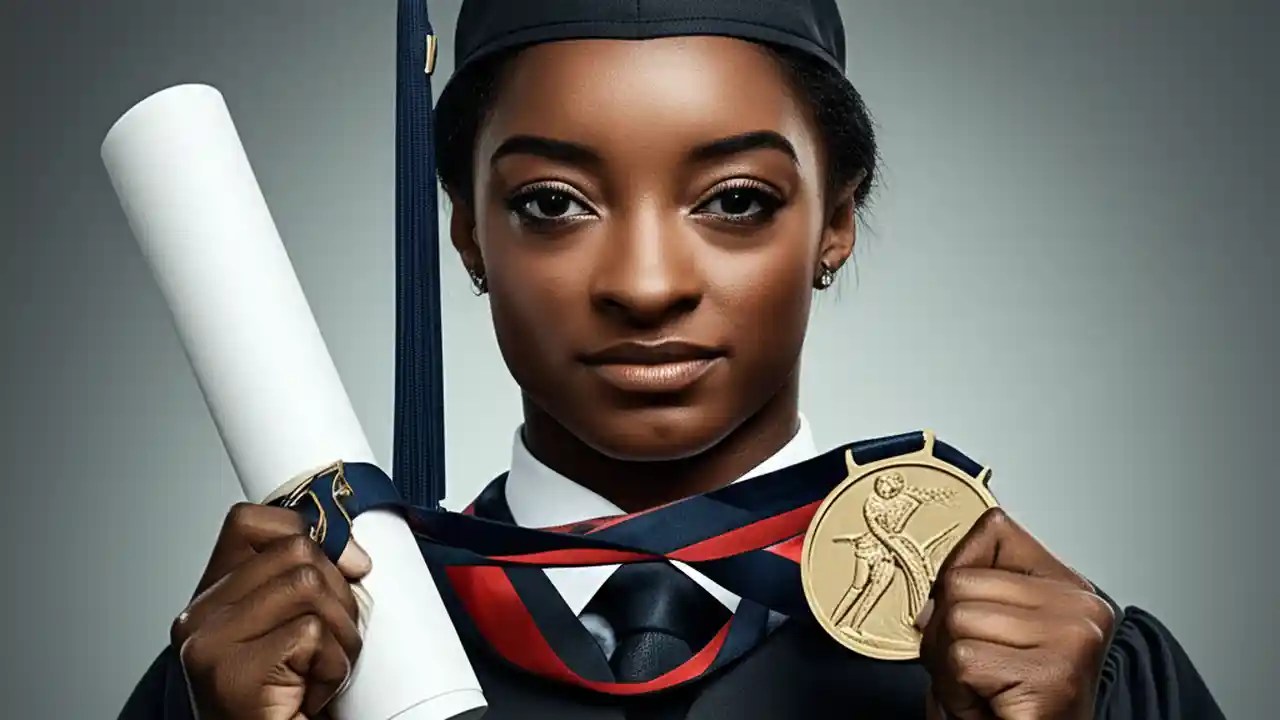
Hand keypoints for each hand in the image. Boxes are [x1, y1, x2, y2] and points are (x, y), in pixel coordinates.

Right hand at [171, 503, 372, 719]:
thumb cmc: (286, 702)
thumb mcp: (290, 628)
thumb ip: (300, 583)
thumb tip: (352, 554)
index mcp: (211, 598)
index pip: (251, 521)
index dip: (308, 532)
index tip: (344, 566)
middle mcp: (199, 616)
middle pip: (296, 550)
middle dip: (339, 593)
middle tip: (330, 641)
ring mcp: (210, 644)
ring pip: (309, 586)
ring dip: (340, 633)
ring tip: (321, 670)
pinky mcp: (232, 674)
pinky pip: (312, 634)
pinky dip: (332, 666)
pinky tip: (310, 694)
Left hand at [918, 508, 1114, 719]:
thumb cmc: (1016, 702)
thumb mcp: (1000, 630)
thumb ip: (979, 588)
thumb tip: (935, 586)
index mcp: (1073, 588)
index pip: (994, 532)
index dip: (958, 581)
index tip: (971, 623)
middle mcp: (1081, 609)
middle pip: (961, 583)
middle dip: (945, 633)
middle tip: (973, 670)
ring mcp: (1071, 640)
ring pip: (956, 620)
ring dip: (948, 667)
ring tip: (981, 689)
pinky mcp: (1051, 676)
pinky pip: (963, 661)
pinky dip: (956, 691)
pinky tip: (987, 705)